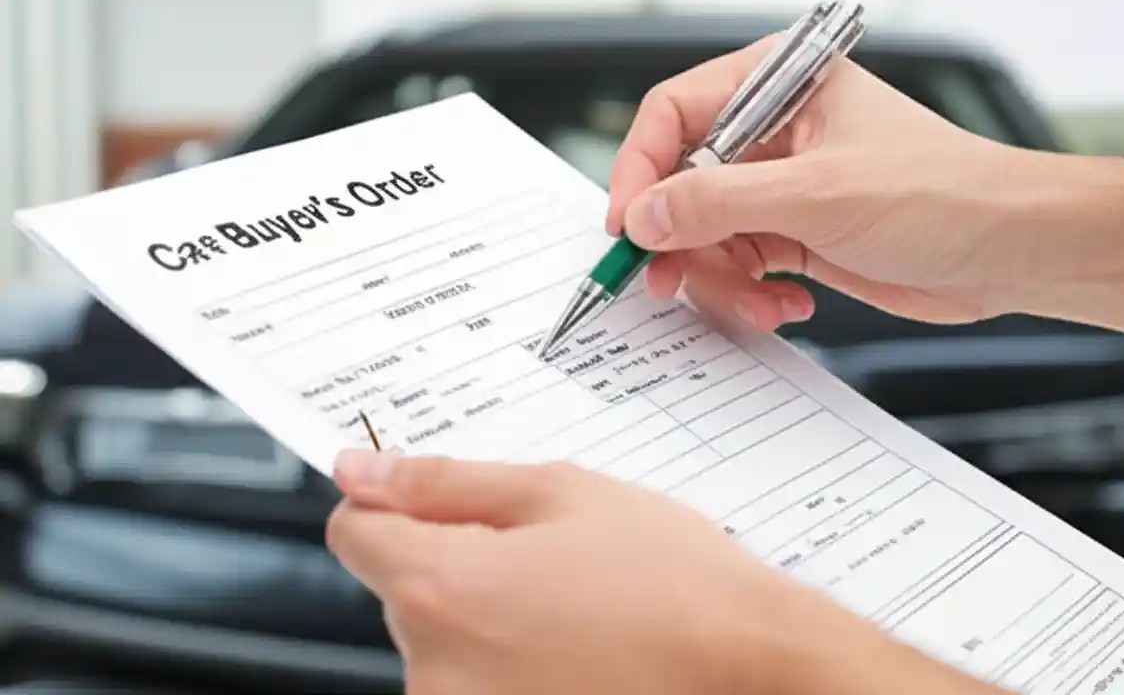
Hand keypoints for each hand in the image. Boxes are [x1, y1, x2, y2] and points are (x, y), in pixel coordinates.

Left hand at [326, 449, 999, 694]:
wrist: (751, 668)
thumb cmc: (673, 582)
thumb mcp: (561, 494)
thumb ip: (446, 482)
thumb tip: (361, 470)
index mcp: (440, 589)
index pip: (352, 532)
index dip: (393, 505)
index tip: (437, 504)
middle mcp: (434, 673)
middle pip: (405, 591)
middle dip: (461, 564)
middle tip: (551, 558)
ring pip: (444, 643)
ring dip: (490, 620)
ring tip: (578, 610)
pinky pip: (477, 687)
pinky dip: (513, 666)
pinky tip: (579, 653)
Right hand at [607, 35, 1025, 330]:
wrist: (1012, 251)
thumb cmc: (944, 194)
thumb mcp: (817, 194)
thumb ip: (718, 203)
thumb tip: (644, 215)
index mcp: (778, 85)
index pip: (674, 115)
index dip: (640, 171)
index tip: (628, 227)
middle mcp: (774, 132)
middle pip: (681, 184)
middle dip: (679, 242)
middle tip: (672, 284)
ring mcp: (784, 186)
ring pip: (706, 235)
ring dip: (721, 280)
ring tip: (759, 305)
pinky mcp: (798, 234)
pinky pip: (741, 266)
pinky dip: (751, 294)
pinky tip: (789, 306)